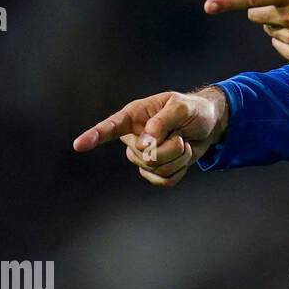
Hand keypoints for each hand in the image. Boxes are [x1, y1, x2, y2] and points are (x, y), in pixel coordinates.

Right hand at [72, 88, 228, 187]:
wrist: (209, 124)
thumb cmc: (192, 110)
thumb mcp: (181, 107)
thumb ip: (161, 122)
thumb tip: (144, 144)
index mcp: (134, 116)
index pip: (110, 127)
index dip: (94, 136)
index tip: (79, 145)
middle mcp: (134, 137)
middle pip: (144, 155)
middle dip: (171, 147)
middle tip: (181, 132)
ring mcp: (143, 155)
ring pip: (156, 169)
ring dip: (179, 157)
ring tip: (183, 142)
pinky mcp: (155, 170)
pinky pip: (165, 181)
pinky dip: (180, 170)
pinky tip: (182, 158)